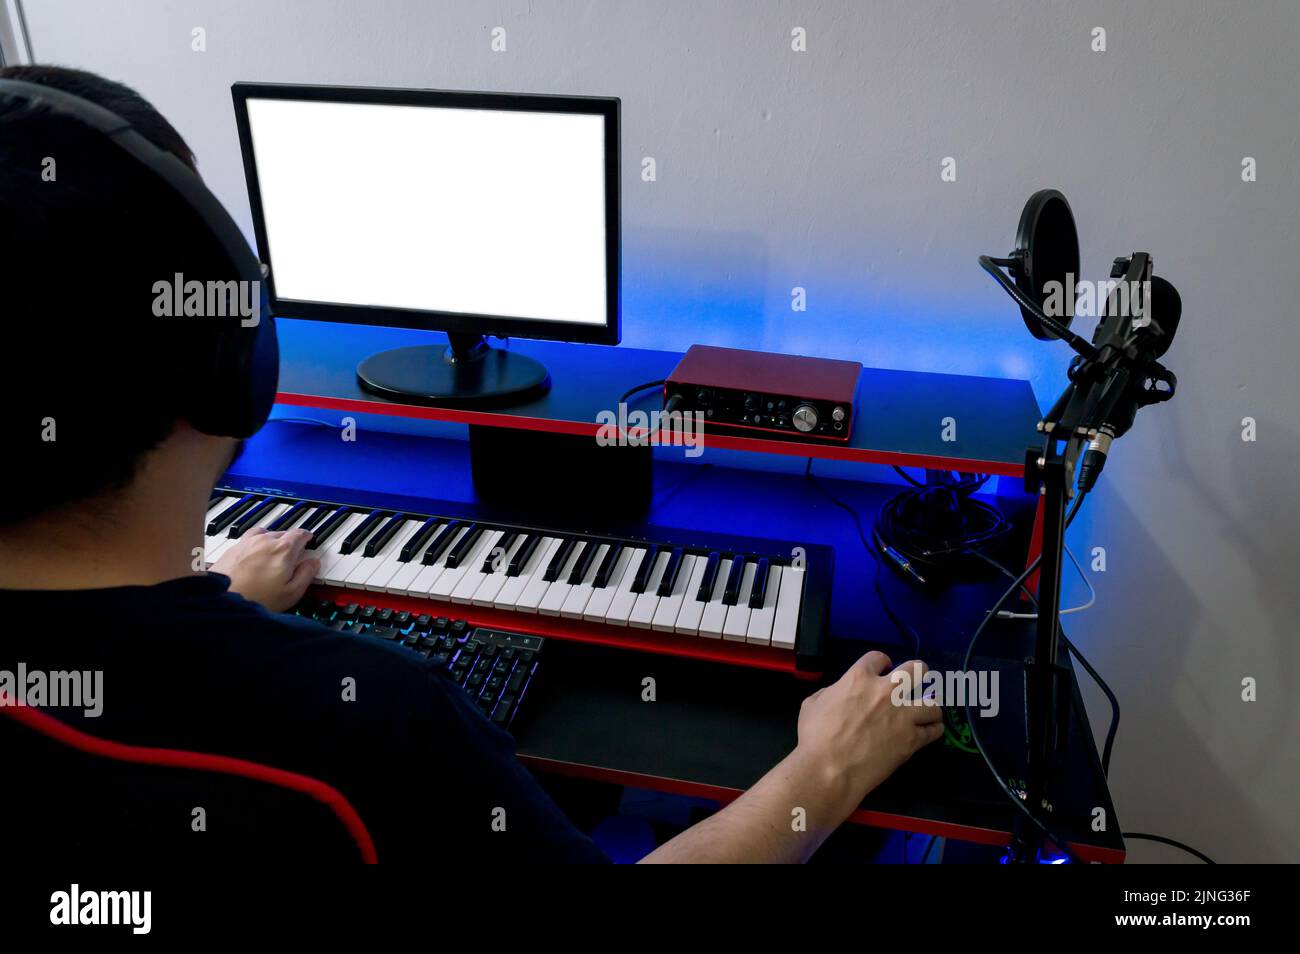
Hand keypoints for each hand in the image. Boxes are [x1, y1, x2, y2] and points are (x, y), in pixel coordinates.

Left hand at [210, 527, 319, 612]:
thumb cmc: (254, 599)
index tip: (308, 539)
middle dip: (290, 541)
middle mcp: (265, 541)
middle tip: (292, 554)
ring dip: (272, 540)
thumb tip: (313, 563)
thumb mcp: (291, 593)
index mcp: (284, 550)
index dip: (307, 536)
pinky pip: (249, 539)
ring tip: (273, 553)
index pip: (300, 534)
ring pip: (265, 534)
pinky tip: (255, 556)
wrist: (219, 600)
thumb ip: (306, 575)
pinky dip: (256, 544)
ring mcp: (247, 543)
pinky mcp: (232, 548)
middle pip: (283, 533)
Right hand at [793, 651, 944, 815]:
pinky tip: (929, 731)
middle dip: (919, 672)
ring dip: (929, 706)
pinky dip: (933, 730)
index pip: (879, 657)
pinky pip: (934, 730)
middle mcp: (886, 691)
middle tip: (917, 681)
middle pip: (916, 670)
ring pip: (932, 703)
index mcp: (859, 678)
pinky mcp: (912, 739)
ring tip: (926, 712)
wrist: (829, 769)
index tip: (885, 669)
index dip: (882, 662)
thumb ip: (831, 691)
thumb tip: (839, 693)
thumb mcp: (812, 703)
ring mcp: (902, 715)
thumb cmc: (815, 736)